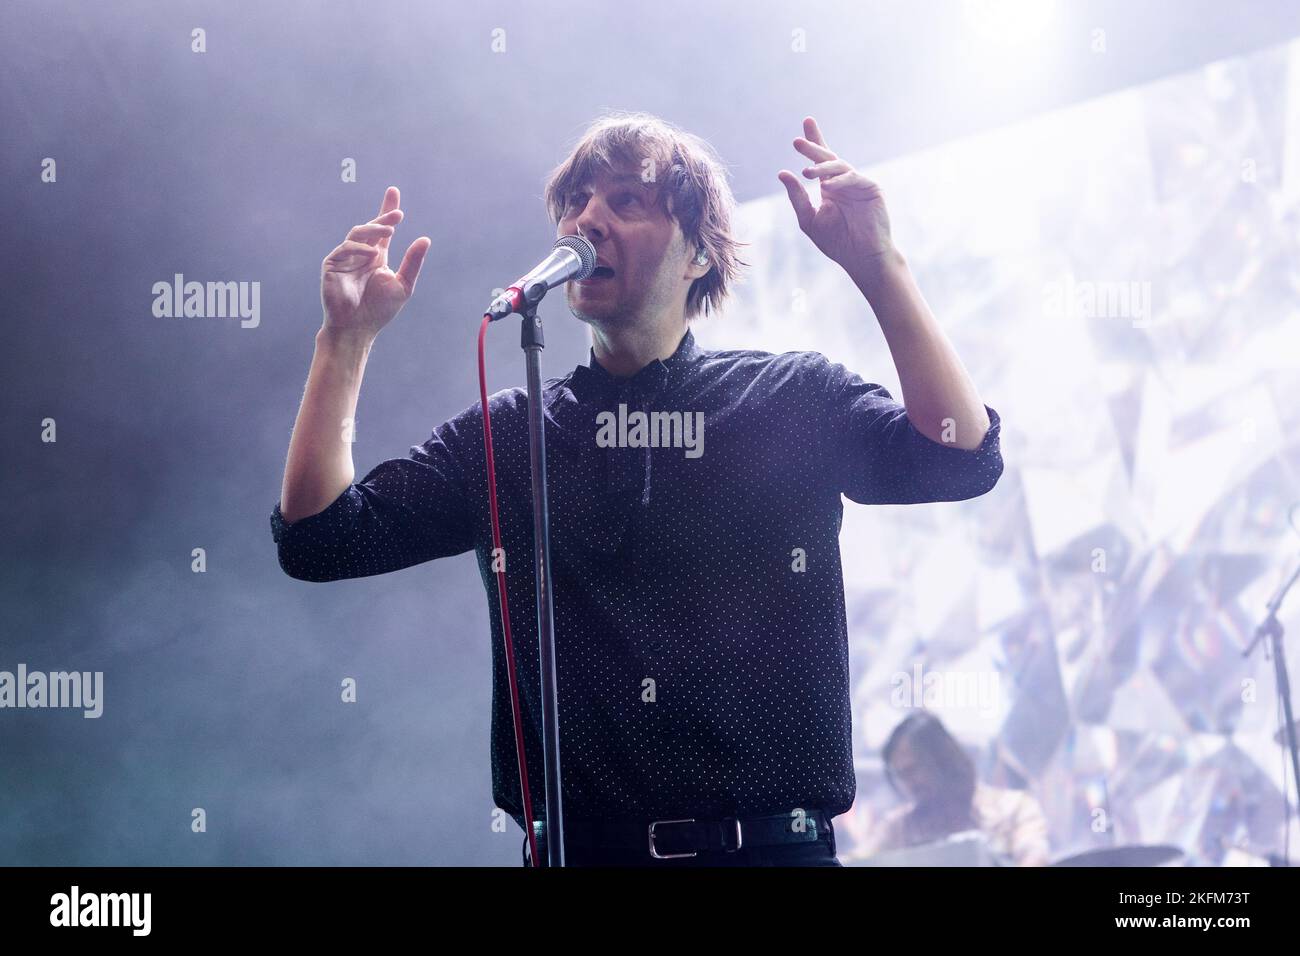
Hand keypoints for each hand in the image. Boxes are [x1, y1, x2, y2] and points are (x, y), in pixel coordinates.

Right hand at [320, 186, 430, 341]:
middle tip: (398, 214)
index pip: (382, 229)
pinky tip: (372, 253)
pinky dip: (359, 248)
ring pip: (357, 234)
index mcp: (376, 257)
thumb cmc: (379, 310)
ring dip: (374, 230)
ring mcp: (345, 258)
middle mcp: (360, 254)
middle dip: (383, 217)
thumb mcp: (403, 284)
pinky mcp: (332, 265)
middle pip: (370, 226)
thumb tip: (425, 239)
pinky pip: (345, 248)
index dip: (387, 210)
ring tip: (390, 231)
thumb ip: (413, 263)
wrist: (358, 328)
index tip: (394, 191)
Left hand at [778, 117, 894, 274]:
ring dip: (822, 168)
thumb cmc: (837, 242)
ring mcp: (858, 183)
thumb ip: (797, 197)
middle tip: (797, 142)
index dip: (814, 141)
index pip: (820, 161)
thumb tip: (782, 173)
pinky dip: (840, 180)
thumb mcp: (809, 219)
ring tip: (806, 173)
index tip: (806, 122)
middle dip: (814, 147)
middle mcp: (843, 182)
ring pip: (839, 166)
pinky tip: (828, 186)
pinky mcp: (871, 188)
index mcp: (830, 187)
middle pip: (828, 157)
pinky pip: (854, 178)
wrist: (862, 258)